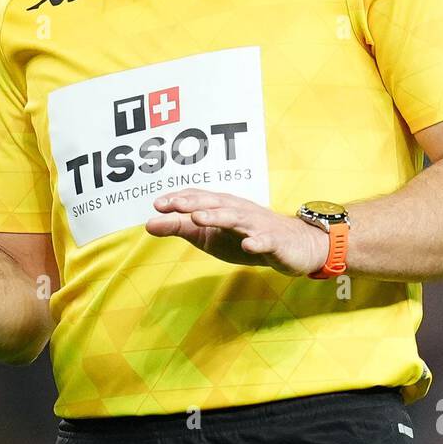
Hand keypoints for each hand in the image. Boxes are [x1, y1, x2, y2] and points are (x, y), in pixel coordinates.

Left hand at [145, 189, 330, 276]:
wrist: (294, 246)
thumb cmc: (245, 236)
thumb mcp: (207, 235)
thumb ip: (180, 228)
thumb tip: (148, 223)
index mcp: (222, 207)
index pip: (199, 198)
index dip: (179, 200)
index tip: (157, 204)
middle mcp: (239, 210)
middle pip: (215, 203)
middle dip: (193, 203)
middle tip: (173, 205)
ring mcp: (258, 225)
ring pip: (236, 218)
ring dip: (217, 217)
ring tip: (198, 218)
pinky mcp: (275, 242)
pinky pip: (265, 241)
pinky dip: (256, 242)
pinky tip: (248, 246)